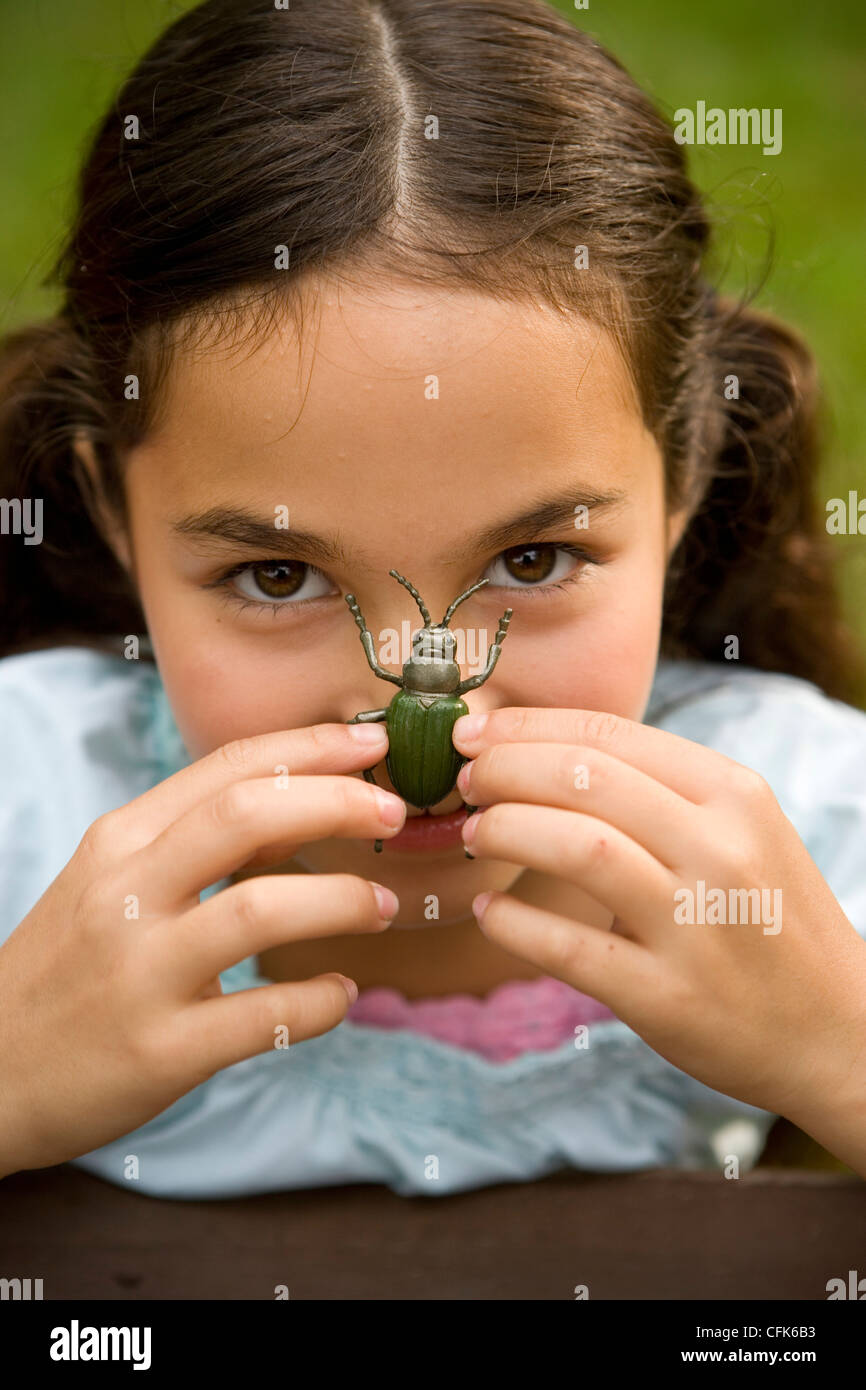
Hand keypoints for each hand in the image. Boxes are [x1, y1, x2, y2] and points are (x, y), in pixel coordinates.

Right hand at [0, 722, 404, 1176]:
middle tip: (395, 812)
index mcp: (120, 841)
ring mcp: (140, 973)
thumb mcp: (112, 880)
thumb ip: (198, 839)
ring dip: (341, 900)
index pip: (228, 767)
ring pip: (260, 910)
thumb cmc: (70, 965)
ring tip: (381, 905)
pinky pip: (263, 1017)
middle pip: (247, 817)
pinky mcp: (159, 1051)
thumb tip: (310, 801)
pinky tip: (341, 992)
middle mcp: (125, 895)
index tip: (375, 742)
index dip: (312, 748)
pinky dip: (320, 1000)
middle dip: (337, 802)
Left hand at [453, 707, 865, 1122]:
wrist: (839, 1031)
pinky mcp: (666, 997)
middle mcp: (720, 849)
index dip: (527, 727)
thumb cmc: (770, 919)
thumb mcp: (744, 831)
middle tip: (466, 783)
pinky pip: (568, 947)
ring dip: (504, 832)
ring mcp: (695, 925)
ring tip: (474, 836)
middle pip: (583, 779)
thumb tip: (549, 752)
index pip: (610, 734)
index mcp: (734, 795)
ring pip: (574, 847)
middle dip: (504, 771)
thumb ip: (663, 791)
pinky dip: (514, 923)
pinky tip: (490, 912)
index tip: (477, 732)